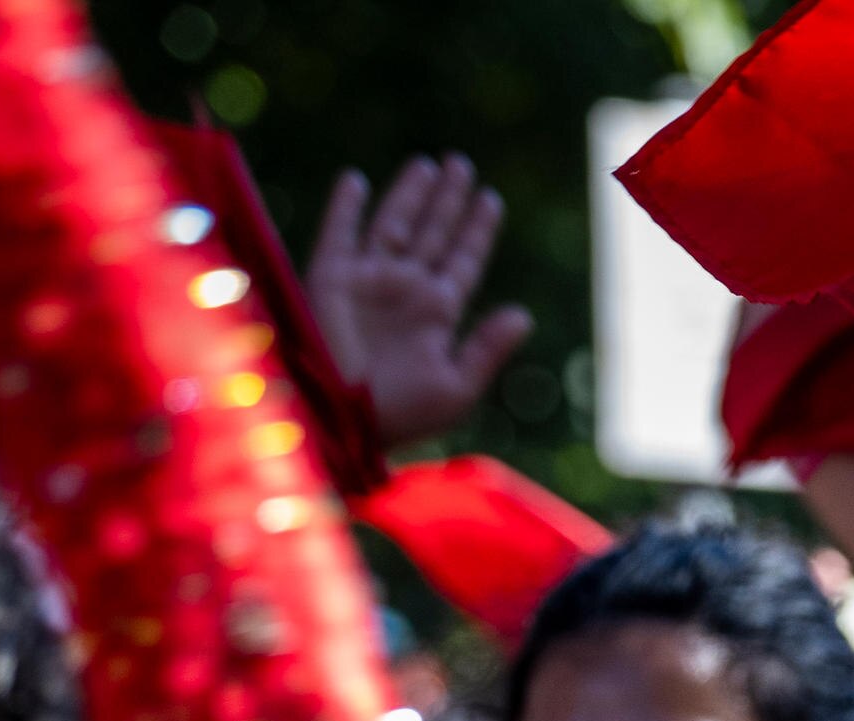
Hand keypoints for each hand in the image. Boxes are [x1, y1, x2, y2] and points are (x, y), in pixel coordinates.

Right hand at [304, 156, 529, 445]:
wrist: (344, 422)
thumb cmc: (402, 414)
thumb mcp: (456, 386)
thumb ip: (487, 348)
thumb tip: (523, 314)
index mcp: (438, 313)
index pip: (463, 260)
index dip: (476, 229)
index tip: (491, 199)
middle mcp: (405, 290)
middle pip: (433, 233)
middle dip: (447, 201)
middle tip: (462, 165)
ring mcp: (368, 281)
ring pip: (394, 224)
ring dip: (409, 194)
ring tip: (429, 164)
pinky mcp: (330, 279)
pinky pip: (339, 234)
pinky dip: (346, 208)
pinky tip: (357, 181)